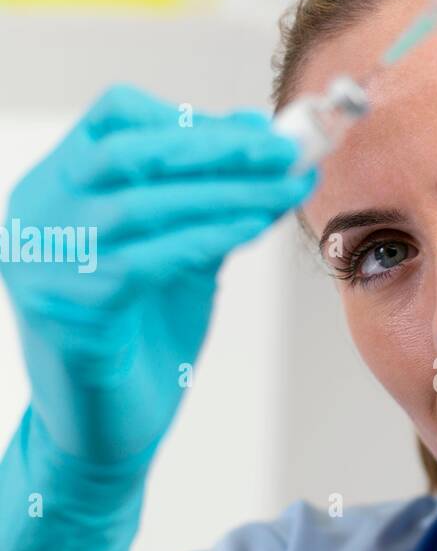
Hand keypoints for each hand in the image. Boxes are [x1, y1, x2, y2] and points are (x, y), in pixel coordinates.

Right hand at [0, 83, 312, 550]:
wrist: (105, 431)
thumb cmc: (141, 338)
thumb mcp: (174, 251)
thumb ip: (205, 198)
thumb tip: (260, 137)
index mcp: (56, 188)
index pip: (112, 120)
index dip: (189, 119)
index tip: (258, 129)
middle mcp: (37, 216)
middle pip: (127, 153)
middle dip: (215, 147)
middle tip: (284, 149)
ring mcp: (44, 264)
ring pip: (142, 205)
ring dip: (226, 192)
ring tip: (285, 187)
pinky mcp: (68, 312)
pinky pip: (146, 260)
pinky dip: (206, 238)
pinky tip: (252, 228)